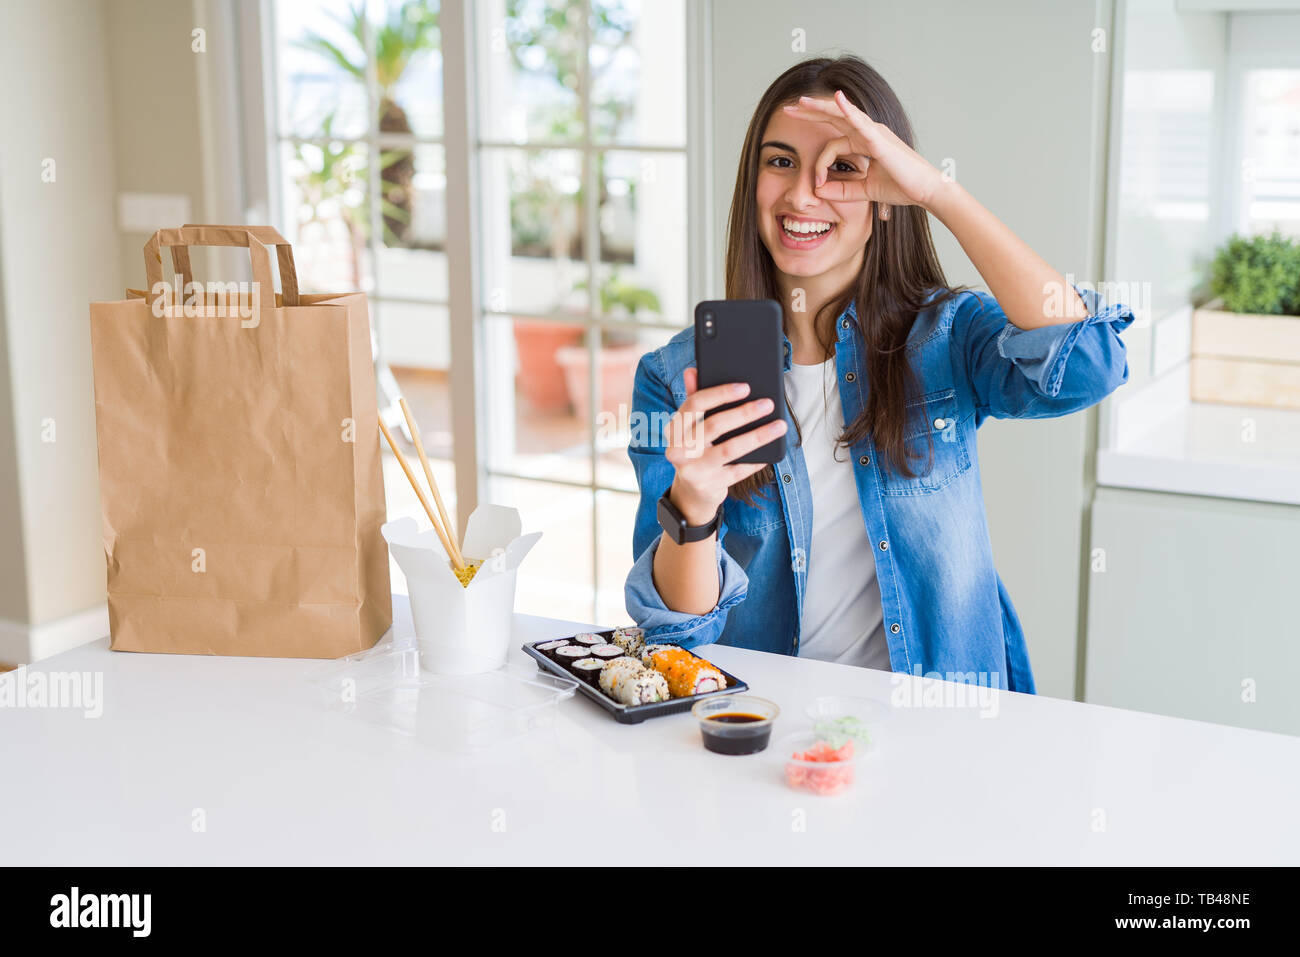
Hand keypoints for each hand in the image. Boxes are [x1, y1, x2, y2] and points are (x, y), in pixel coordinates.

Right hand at [664, 367, 787, 525]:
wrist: (691, 492)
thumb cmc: (696, 449)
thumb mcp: (691, 426)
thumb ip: (694, 398)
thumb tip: (693, 370)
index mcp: (674, 428)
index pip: (694, 404)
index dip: (720, 394)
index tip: (745, 387)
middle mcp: (679, 449)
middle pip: (714, 425)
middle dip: (744, 413)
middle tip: (768, 404)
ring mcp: (693, 470)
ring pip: (729, 449)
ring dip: (757, 436)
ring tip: (779, 426)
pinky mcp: (709, 486)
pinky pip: (738, 471)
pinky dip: (755, 460)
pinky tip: (770, 452)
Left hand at [781, 90, 946, 211]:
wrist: (925, 191)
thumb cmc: (901, 187)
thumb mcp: (864, 191)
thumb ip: (842, 190)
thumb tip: (818, 191)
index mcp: (864, 143)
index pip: (833, 144)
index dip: (820, 163)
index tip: (816, 184)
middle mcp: (867, 133)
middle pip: (833, 118)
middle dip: (810, 113)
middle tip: (788, 110)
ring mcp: (874, 133)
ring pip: (842, 115)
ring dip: (821, 107)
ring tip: (801, 102)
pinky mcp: (879, 139)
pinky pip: (860, 122)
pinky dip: (848, 110)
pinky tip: (837, 99)